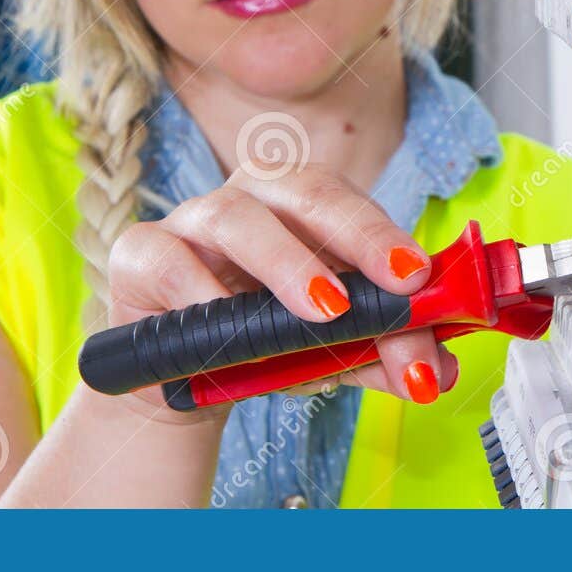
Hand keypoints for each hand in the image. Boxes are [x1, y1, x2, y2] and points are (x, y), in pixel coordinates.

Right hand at [103, 165, 457, 417]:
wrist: (180, 380)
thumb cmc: (262, 342)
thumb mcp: (332, 352)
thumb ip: (382, 354)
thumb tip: (433, 372)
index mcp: (302, 207)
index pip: (353, 207)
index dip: (386, 237)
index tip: (419, 277)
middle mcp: (250, 199)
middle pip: (305, 191)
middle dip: (356, 235)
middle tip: (394, 284)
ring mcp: (190, 221)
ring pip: (235, 216)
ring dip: (285, 262)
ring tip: (323, 312)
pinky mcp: (139, 253)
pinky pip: (166, 258)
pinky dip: (199, 289)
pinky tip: (226, 323)